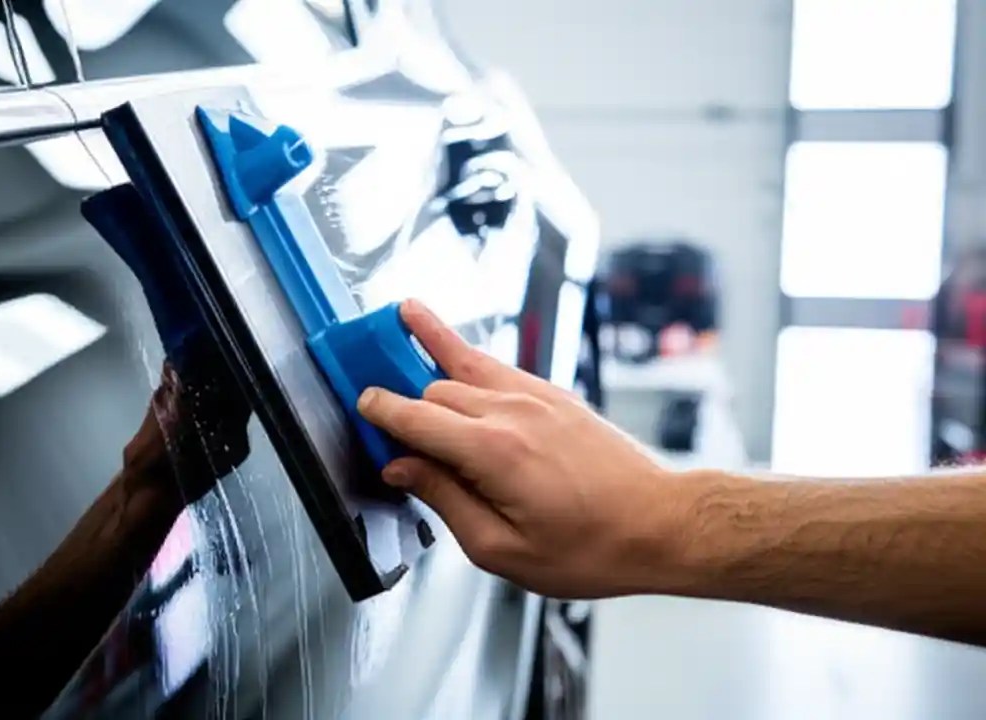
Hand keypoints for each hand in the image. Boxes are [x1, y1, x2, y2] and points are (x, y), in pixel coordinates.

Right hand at [357, 300, 686, 597]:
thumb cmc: (590, 546)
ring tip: (401, 315)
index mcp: (492, 454)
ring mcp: (534, 396)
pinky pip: (496, 364)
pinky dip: (466, 350)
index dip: (380, 410)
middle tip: (383, 412)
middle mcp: (510, 413)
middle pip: (433, 390)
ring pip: (463, 365)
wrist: (658, 524)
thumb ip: (443, 500)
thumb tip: (403, 469)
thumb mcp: (501, 548)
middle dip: (404, 400)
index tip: (360, 404)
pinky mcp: (552, 394)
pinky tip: (451, 341)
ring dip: (428, 347)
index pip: (415, 418)